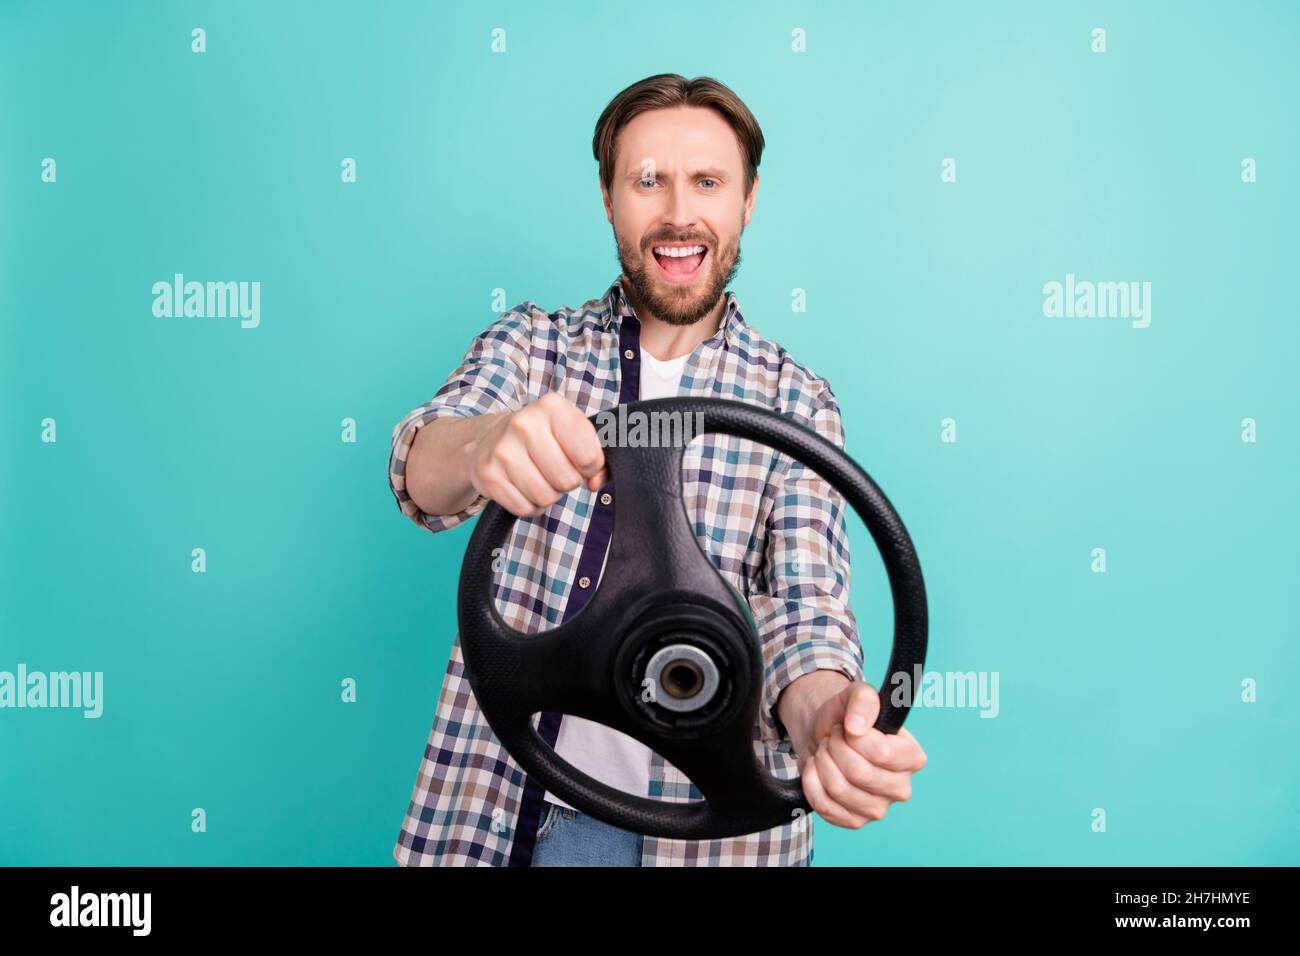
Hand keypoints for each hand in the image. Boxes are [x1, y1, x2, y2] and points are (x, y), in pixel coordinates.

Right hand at [467, 392, 609, 517]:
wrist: (490, 438)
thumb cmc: (542, 437)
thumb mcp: (572, 433)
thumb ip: (596, 458)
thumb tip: (595, 483)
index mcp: (552, 407)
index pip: (588, 456)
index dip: (590, 467)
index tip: (581, 461)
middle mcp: (525, 424)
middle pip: (567, 480)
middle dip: (567, 482)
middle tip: (555, 469)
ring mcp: (503, 450)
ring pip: (545, 497)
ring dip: (548, 495)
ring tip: (539, 476)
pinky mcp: (488, 475)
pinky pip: (524, 508)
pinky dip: (529, 504)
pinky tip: (523, 486)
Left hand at [796, 680, 926, 828]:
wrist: (824, 736)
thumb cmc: (846, 717)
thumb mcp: (856, 695)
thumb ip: (863, 700)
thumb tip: (857, 727)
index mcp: (912, 757)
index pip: (882, 752)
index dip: (854, 737)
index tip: (847, 727)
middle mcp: (901, 787)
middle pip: (858, 772)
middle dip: (834, 748)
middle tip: (833, 738)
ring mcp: (879, 808)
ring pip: (839, 789)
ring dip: (822, 762)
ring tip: (826, 751)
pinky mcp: (854, 821)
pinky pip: (824, 805)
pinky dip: (812, 782)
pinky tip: (817, 769)